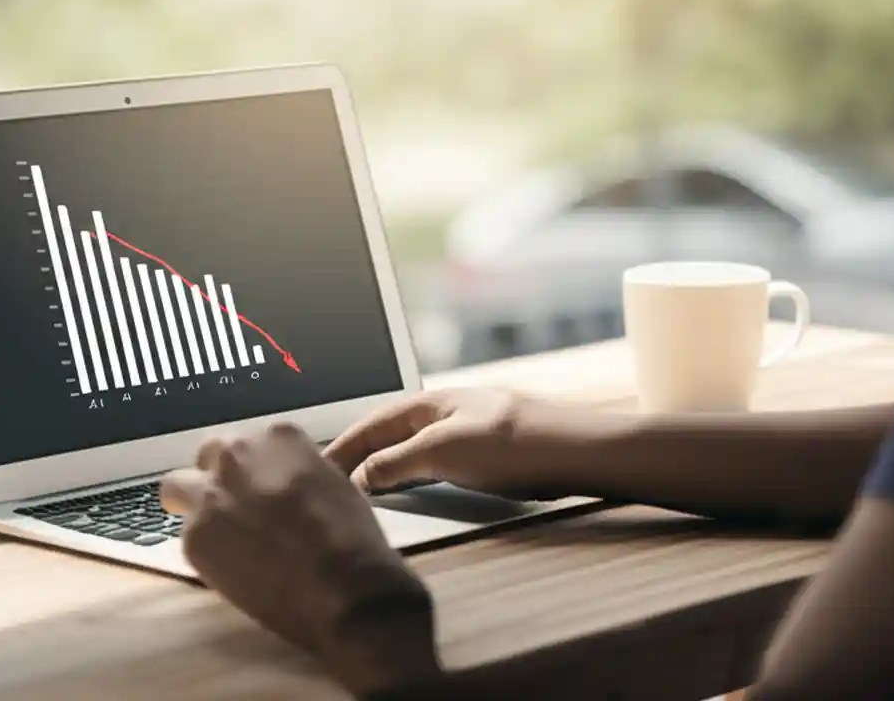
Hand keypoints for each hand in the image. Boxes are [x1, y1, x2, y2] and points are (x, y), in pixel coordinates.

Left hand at [161, 423, 440, 694]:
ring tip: (218, 535)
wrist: (343, 585)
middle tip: (238, 509)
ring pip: (178, 488)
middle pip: (210, 455)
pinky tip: (233, 569)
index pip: (252, 443)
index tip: (266, 490)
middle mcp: (237, 455)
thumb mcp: (333, 483)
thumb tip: (284, 485)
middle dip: (219, 477)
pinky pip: (188, 536)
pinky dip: (205, 550)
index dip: (257, 469)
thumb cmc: (352, 536)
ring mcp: (211, 495)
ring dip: (193, 504)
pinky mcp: (195, 537)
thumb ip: (297, 472)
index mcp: (277, 437)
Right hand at [325, 388, 615, 498]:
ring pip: (412, 449)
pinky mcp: (489, 454)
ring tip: (363, 490)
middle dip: (359, 454)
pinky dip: (413, 474)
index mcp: (430, 402)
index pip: (370, 423)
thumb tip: (362, 475)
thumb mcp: (442, 452)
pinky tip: (414, 490)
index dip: (341, 446)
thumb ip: (396, 462)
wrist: (577, 453)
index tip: (316, 469)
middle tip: (333, 483)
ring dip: (385, 466)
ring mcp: (468, 431)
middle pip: (389, 434)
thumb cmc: (514, 445)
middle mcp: (447, 411)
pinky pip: (435, 462)